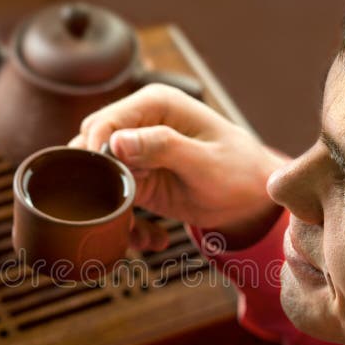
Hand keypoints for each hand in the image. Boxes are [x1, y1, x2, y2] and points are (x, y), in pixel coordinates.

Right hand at [70, 84, 284, 249]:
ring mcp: (136, 152)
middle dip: (101, 184)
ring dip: (111, 208)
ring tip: (139, 234)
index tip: (106, 183)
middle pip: (92, 148)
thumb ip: (162, 147)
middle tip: (124, 213)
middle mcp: (140, 124)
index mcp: (156, 105)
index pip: (105, 121)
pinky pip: (114, 199)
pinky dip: (126, 222)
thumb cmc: (239, 172)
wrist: (252, 198)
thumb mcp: (204, 162)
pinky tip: (151, 239)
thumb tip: (117, 141)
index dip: (96, 151)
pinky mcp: (137, 179)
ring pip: (98, 177)